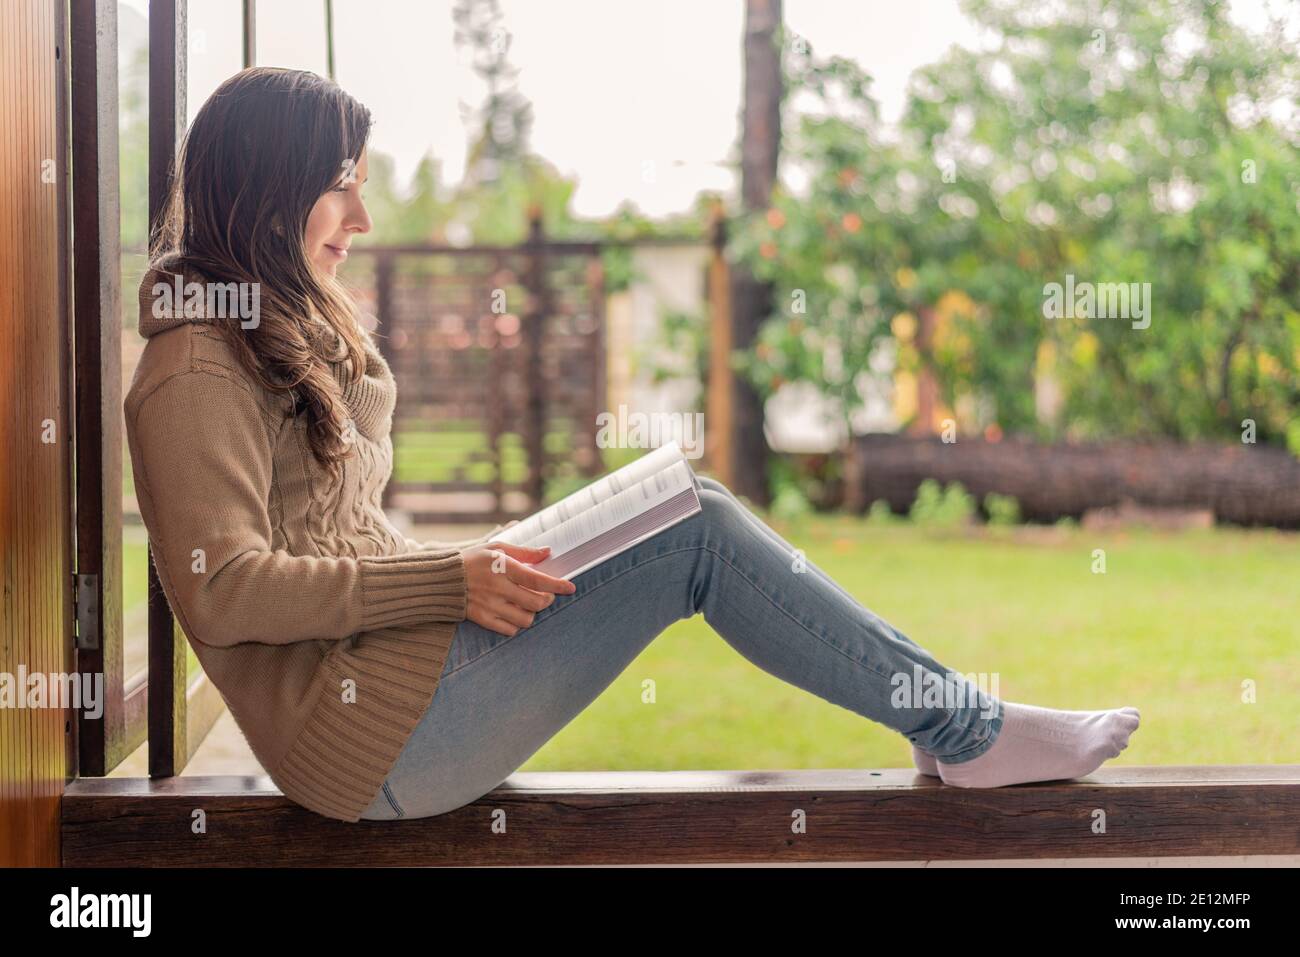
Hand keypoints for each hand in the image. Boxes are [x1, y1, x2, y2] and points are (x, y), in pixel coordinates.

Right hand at [462, 541, 576, 636]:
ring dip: (532, 613)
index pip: (537, 580)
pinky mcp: (483, 619)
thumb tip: (547, 551)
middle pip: (537, 603)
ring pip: (526, 619)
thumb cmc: (472, 560)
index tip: (570, 587)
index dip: (557, 585)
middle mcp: (498, 588)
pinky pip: (510, 630)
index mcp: (503, 568)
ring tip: (527, 603)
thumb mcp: (496, 548)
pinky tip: (513, 613)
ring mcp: (490, 606)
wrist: (441, 580)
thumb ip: (523, 551)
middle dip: (547, 600)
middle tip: (546, 595)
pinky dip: (516, 624)